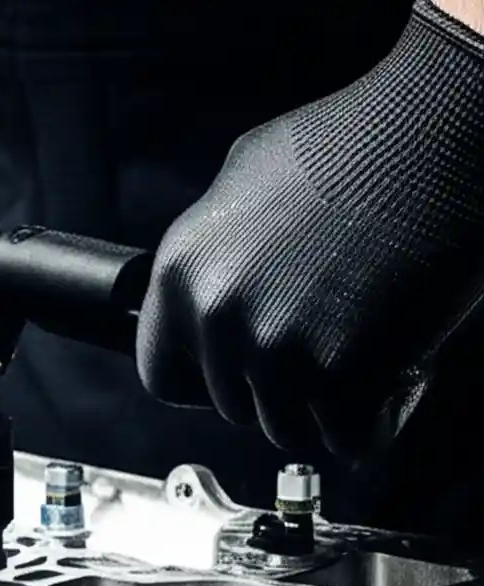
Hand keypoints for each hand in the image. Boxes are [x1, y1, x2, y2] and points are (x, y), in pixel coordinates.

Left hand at [136, 0, 483, 458]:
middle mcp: (215, 315)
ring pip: (288, 431)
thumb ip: (221, 243)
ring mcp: (274, 350)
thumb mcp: (247, 176)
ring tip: (368, 358)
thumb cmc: (352, 142)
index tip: (240, 382)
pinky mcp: (339, 375)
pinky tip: (398, 379)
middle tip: (329, 355)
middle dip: (280, 392)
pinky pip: (348, 441)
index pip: (160, 375)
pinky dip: (374, 426)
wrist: (431, 137)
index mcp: (180, 271)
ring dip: (329, 411)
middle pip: (232, 407)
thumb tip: (218, 274)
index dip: (203, 386)